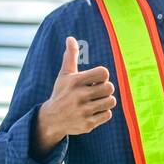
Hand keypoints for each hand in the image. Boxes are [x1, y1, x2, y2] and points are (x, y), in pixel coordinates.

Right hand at [32, 36, 115, 157]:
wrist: (52, 119)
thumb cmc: (62, 92)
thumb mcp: (64, 75)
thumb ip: (70, 56)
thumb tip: (70, 38)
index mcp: (74, 81)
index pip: (104, 73)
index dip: (102, 76)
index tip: (95, 80)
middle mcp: (78, 96)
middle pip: (109, 87)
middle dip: (105, 89)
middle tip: (95, 92)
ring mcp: (83, 111)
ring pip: (111, 101)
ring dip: (106, 101)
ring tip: (95, 101)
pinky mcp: (87, 124)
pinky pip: (108, 114)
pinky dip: (103, 113)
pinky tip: (93, 112)